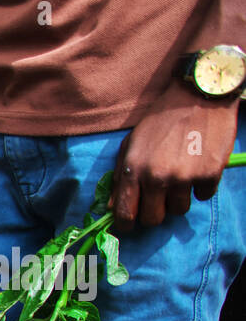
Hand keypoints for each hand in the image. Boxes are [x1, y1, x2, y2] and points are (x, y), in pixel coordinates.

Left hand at [109, 84, 238, 230]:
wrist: (198, 96)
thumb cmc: (160, 120)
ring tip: (180, 177)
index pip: (125, 214)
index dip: (126, 225)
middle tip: (159, 200)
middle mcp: (157, 177)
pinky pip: (203, 196)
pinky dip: (201, 187)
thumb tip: (111, 207)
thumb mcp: (131, 144)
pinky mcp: (209, 174)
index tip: (130, 225)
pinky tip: (198, 167)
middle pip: (153, 219)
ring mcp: (184, 177)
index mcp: (133, 170)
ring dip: (178, 199)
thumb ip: (119, 176)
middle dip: (154, 213)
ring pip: (179, 210)